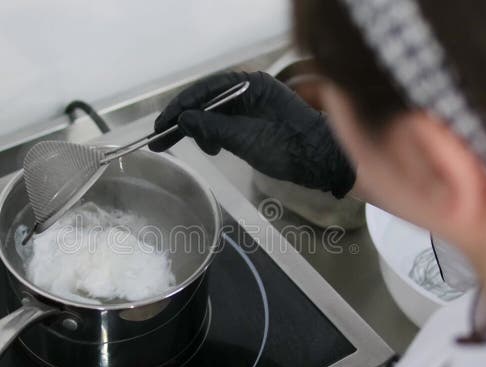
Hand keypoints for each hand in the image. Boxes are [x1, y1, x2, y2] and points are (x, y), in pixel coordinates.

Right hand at [149, 71, 355, 196]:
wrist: (324, 163)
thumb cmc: (291, 148)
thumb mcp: (246, 139)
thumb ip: (212, 128)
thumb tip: (184, 120)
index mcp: (252, 84)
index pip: (206, 89)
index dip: (180, 108)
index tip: (161, 125)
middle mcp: (252, 90)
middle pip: (208, 100)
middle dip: (187, 121)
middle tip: (163, 139)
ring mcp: (255, 105)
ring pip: (216, 114)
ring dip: (202, 131)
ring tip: (203, 151)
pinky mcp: (258, 121)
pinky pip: (228, 123)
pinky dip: (216, 136)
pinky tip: (214, 149)